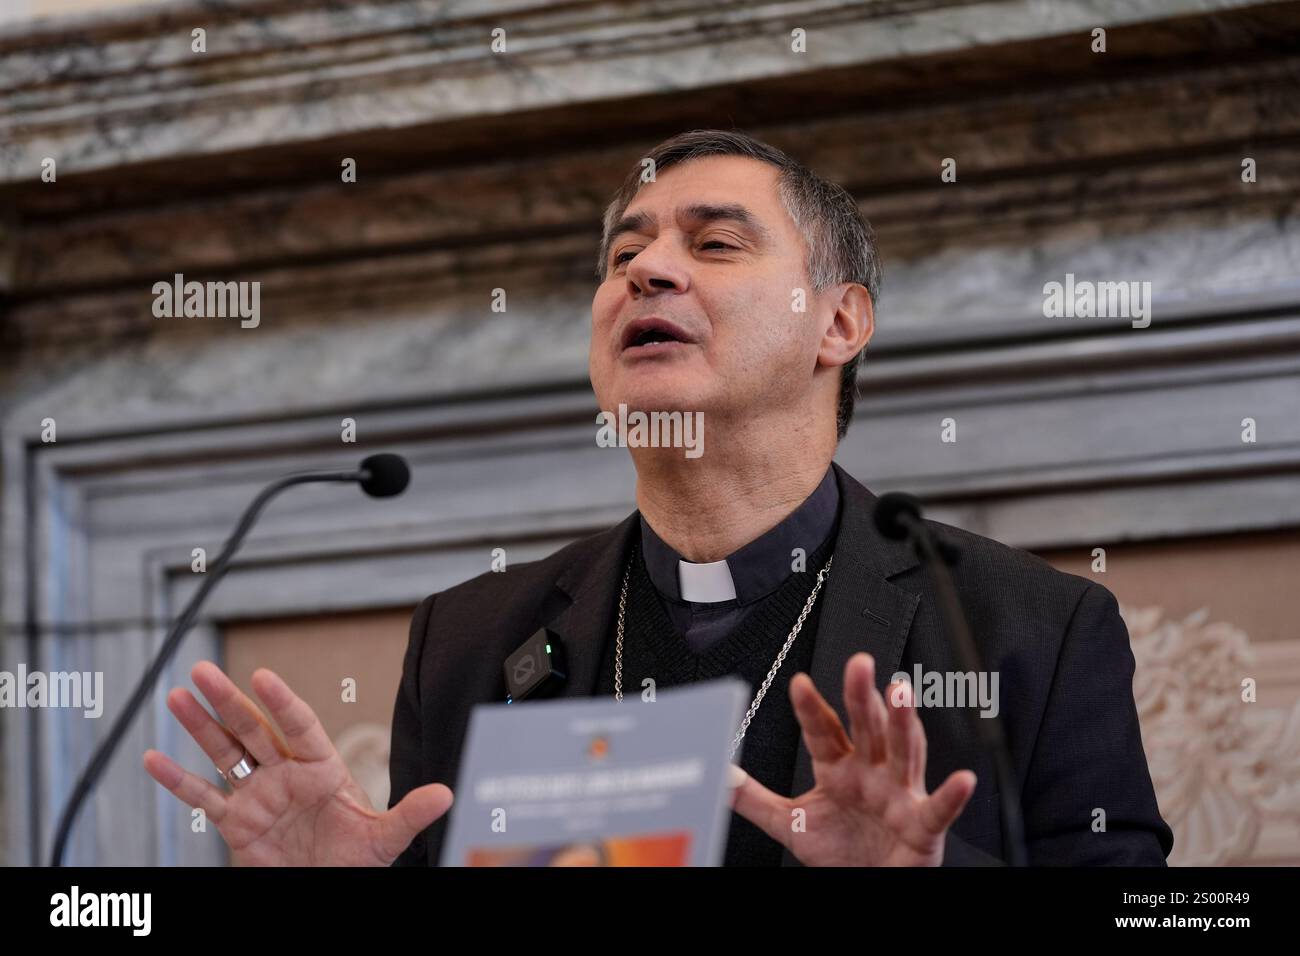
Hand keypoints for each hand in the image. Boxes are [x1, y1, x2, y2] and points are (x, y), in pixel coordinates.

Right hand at [144, 661, 452, 865]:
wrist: (325, 887)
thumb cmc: (356, 861)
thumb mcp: (384, 838)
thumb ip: (409, 814)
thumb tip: (447, 794)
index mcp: (321, 768)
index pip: (300, 727)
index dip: (282, 703)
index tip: (263, 676)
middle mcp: (286, 774)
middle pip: (254, 730)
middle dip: (229, 701)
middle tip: (202, 670)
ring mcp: (259, 795)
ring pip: (225, 753)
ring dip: (200, 727)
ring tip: (176, 696)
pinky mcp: (237, 824)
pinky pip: (204, 798)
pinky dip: (178, 781)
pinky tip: (154, 759)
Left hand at [729, 652, 974, 865]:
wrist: (869, 884)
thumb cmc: (839, 851)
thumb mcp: (790, 823)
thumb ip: (754, 798)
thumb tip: (720, 774)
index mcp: (839, 767)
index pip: (823, 730)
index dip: (812, 708)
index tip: (798, 684)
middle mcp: (871, 772)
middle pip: (867, 727)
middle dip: (862, 696)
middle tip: (859, 663)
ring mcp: (899, 794)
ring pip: (903, 752)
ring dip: (904, 724)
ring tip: (902, 693)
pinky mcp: (923, 825)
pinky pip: (938, 808)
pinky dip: (951, 795)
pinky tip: (962, 779)